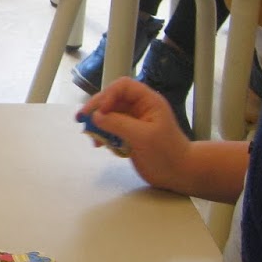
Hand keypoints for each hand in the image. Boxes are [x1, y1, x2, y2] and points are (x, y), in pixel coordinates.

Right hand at [78, 77, 195, 191]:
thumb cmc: (168, 153)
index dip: (108, 94)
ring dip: (97, 123)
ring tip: (91, 136)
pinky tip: (99, 144)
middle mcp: (139, 108)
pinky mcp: (128, 135)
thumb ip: (119, 124)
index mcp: (148, 101)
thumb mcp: (143, 137)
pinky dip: (102, 135)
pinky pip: (110, 129)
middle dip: (97, 109)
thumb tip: (96, 117)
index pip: (123, 86)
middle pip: (112, 99)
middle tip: (81, 119)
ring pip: (108, 115)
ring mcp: (133, 122)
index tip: (100, 111)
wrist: (179, 174)